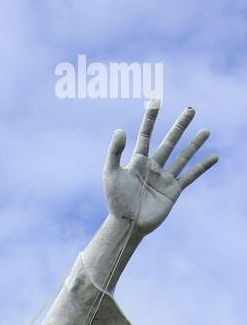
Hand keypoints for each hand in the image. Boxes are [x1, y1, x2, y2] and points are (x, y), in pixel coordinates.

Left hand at [104, 100, 217, 235]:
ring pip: (182, 156)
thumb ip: (114, 152)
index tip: (157, 100)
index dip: (151, 118)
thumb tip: (121, 130)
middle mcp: (153, 167)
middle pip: (169, 141)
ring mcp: (164, 178)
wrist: (127, 224)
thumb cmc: (116, 201)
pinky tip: (214, 157)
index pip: (146, 134)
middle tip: (191, 109)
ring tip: (206, 131)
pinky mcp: (173, 190)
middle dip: (180, 126)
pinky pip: (190, 176)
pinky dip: (202, 167)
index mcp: (138, 161)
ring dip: (194, 143)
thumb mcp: (111, 174)